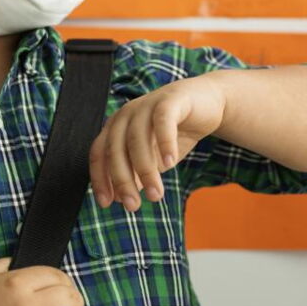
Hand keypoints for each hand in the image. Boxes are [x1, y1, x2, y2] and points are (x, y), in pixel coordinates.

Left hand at [90, 74, 226, 210]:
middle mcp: (126, 114)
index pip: (99, 154)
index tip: (107, 203)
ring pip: (137, 139)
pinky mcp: (170, 99)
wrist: (208, 103)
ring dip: (145, 170)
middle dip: (123, 180)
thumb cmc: (176, 132)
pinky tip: (170, 163)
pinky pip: (163, 121)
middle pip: (116, 149)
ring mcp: (147, 104)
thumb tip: (119, 198)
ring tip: (156, 194)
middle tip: (133, 206)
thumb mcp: (154, 159)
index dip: (100, 179)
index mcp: (117, 126)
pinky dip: (164, 143)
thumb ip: (136, 174)